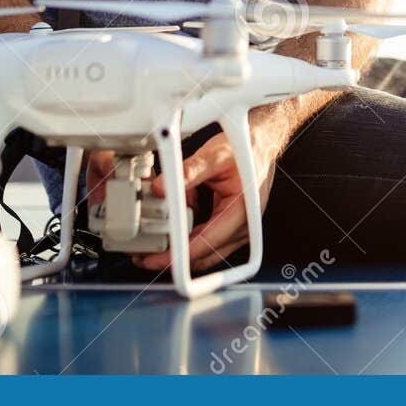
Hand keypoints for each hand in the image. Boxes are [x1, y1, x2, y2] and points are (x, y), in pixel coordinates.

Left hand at [132, 111, 287, 273]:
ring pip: (202, 248)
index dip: (178, 255)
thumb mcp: (214, 156)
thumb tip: (161, 187)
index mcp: (242, 212)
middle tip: (144, 250)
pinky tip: (184, 208)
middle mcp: (243, 227)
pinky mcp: (230, 228)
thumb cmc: (245, 150)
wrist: (261, 146)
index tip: (156, 259)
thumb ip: (187, 172)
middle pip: (202, 254)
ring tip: (160, 224)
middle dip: (172, 253)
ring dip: (180, 238)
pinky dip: (189, 227)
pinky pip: (205, 237)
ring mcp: (238, 230)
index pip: (205, 244)